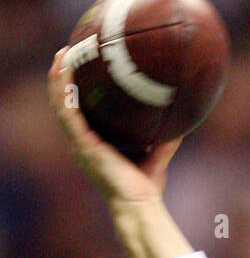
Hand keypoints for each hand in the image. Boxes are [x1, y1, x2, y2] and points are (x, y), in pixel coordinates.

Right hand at [47, 49, 181, 205]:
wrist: (139, 206)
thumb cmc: (146, 187)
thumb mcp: (157, 153)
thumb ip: (166, 136)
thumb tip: (184, 115)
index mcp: (94, 144)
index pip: (79, 112)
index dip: (75, 90)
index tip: (81, 66)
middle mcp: (82, 143)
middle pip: (65, 104)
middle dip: (63, 77)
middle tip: (67, 51)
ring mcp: (80, 144)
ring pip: (61, 104)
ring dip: (58, 78)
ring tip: (62, 53)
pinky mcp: (83, 145)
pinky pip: (68, 113)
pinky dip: (63, 91)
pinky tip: (64, 72)